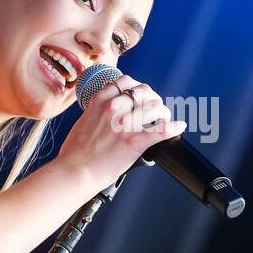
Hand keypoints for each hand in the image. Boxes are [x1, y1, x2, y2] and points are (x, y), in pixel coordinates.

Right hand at [57, 74, 186, 189]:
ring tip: (164, 120)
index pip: (126, 82)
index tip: (141, 96)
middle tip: (155, 109)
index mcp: (100, 101)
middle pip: (145, 92)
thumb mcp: (84, 121)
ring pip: (156, 108)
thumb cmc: (75, 152)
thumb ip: (98, 112)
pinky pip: (161, 130)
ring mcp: (126, 124)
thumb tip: (110, 112)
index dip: (138, 88)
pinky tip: (179, 126)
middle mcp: (114, 107)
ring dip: (163, 113)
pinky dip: (173, 127)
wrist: (74, 171)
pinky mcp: (135, 141)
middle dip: (153, 99)